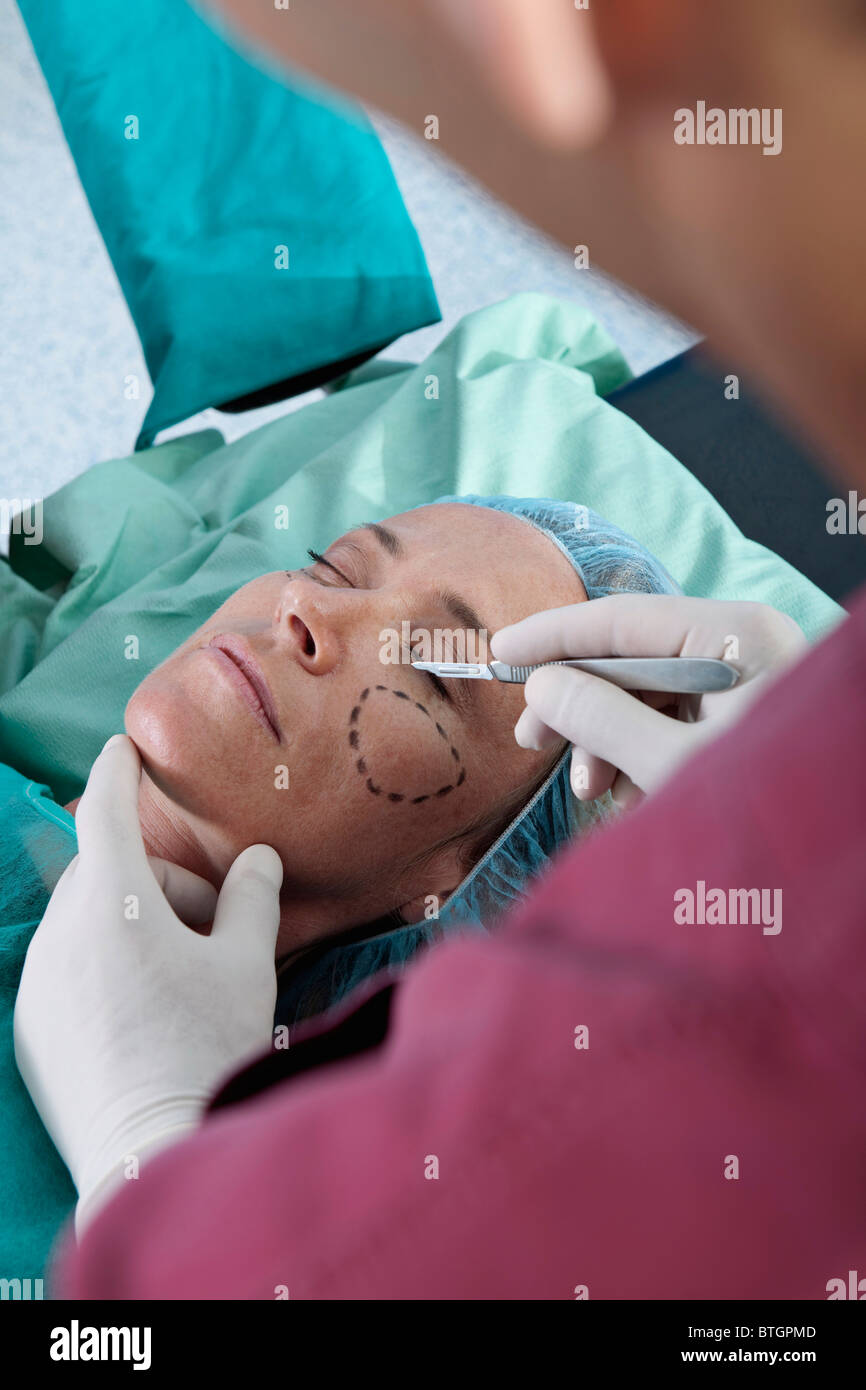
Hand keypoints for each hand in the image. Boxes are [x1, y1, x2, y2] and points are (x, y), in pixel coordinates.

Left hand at [13, 735, 282, 1232]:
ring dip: (127, 921)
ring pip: (82, 920)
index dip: (118, 772)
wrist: (153, 1153)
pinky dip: (101, 963)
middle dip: (153, 877)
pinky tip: (145, 1009)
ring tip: (181, 971)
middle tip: (208, 917)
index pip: (105, 811)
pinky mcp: (32, 1027)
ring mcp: (39, 982)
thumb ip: (252, 899)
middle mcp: (62, 934)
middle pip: (103, 872)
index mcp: (114, 905)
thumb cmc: (207, 1048)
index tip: (123, 748)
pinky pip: (65, 967)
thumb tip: (259, 860)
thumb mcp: (247, 964)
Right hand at [490, 595, 808, 808]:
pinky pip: (671, 719)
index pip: (622, 618)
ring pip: (646, 694)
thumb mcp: (672, 764)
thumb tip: (542, 686)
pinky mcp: (742, 714)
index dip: (553, 635)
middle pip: (631, 657)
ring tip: (594, 793)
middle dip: (579, 704)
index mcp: (736, 635)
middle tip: (531, 742)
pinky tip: (628, 796)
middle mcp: (743, 643)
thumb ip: (602, 720)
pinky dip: (639, 753)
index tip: (499, 650)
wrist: (839, 868)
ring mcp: (746, 679)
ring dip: (607, 741)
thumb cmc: (771, 811)